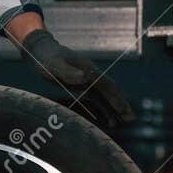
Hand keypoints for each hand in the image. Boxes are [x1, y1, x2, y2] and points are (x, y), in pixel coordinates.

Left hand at [20, 29, 134, 127]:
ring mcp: (88, 80)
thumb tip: (87, 76)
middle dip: (121, 104)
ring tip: (125, 122)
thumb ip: (69, 72)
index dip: (115, 97)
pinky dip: (105, 108)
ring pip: (106, 96)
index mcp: (88, 69)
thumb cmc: (47, 58)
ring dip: (115, 108)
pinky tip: (109, 120)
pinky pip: (98, 98)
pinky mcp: (83, 85)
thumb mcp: (55, 65)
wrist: (42, 51)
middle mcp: (91, 74)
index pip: (106, 84)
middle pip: (110, 90)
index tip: (122, 108)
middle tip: (131, 118)